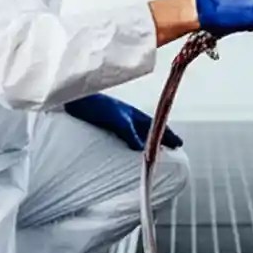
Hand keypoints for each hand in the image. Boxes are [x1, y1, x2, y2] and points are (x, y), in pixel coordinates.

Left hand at [64, 93, 181, 151]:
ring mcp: (118, 121)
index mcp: (134, 114)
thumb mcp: (117, 119)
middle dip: (162, 138)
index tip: (178, 143)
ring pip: (139, 132)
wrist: (74, 100)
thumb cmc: (95, 105)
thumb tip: (142, 148)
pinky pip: (127, 136)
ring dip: (149, 140)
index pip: (156, 125)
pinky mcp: (107, 126)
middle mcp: (128, 117)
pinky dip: (134, 142)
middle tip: (172, 148)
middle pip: (150, 129)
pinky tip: (131, 149)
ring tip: (155, 151)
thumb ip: (130, 133)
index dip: (167, 134)